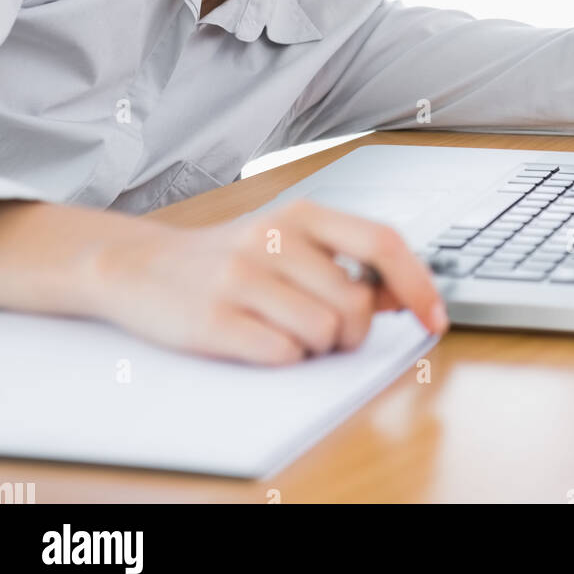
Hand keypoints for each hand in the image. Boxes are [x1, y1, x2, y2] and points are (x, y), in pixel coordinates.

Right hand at [93, 199, 447, 364]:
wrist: (139, 265)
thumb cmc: (228, 259)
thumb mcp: (288, 242)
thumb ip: (345, 261)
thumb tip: (405, 294)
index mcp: (301, 213)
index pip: (382, 242)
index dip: (417, 284)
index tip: (434, 319)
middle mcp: (273, 238)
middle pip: (356, 306)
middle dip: (351, 334)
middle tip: (323, 332)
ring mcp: (241, 277)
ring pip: (323, 335)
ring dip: (313, 349)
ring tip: (281, 330)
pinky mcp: (214, 319)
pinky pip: (281, 356)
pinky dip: (280, 359)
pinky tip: (256, 341)